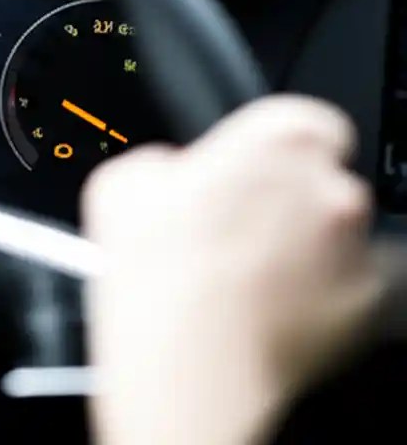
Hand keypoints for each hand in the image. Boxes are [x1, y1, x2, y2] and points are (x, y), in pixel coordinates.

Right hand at [82, 95, 381, 444]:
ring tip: (235, 283)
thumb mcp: (119, 185)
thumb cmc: (158, 277)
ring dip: (294, 251)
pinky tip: (257, 312)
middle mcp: (331, 185)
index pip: (302, 121)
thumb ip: (158, 162)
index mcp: (279, 137)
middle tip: (225, 237)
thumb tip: (165, 173)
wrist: (188, 364)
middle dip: (278, 204)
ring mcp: (356, 247)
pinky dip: (309, 297)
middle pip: (316, 180)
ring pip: (329, 236)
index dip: (268, 151)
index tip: (243, 175)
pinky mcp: (366, 304)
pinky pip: (341, 289)